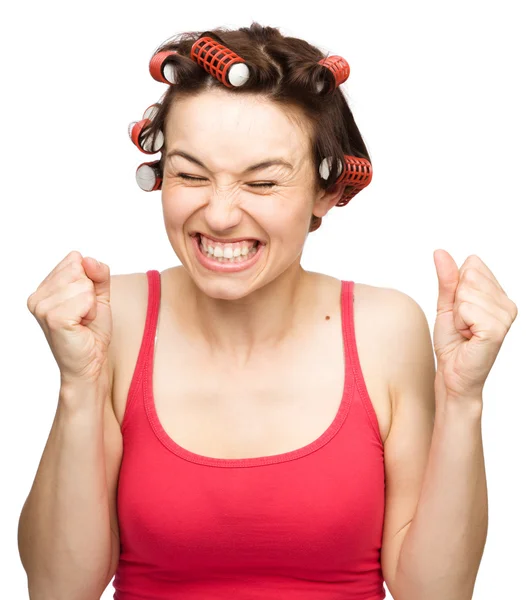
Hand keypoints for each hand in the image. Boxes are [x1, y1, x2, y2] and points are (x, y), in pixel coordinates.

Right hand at [27, 250, 111, 386]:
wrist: (91, 363)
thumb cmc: (92, 332)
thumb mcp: (99, 295)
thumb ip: (98, 273)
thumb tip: (88, 259)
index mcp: (44, 288)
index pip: (74, 259)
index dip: (89, 280)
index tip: (84, 303)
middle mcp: (37, 296)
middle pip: (79, 269)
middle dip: (91, 292)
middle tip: (85, 314)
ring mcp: (42, 307)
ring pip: (84, 284)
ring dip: (92, 304)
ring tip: (83, 321)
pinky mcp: (54, 318)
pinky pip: (86, 299)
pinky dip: (92, 311)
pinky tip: (82, 325)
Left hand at [432, 250, 517, 399]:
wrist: (453, 374)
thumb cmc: (453, 343)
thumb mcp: (446, 305)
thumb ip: (447, 278)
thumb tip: (440, 252)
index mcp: (499, 294)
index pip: (472, 265)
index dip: (456, 288)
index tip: (460, 311)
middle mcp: (508, 303)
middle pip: (468, 275)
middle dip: (456, 301)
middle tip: (461, 324)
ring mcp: (505, 315)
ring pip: (465, 293)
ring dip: (456, 314)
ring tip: (465, 331)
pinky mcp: (497, 328)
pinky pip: (466, 309)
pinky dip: (459, 322)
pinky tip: (468, 337)